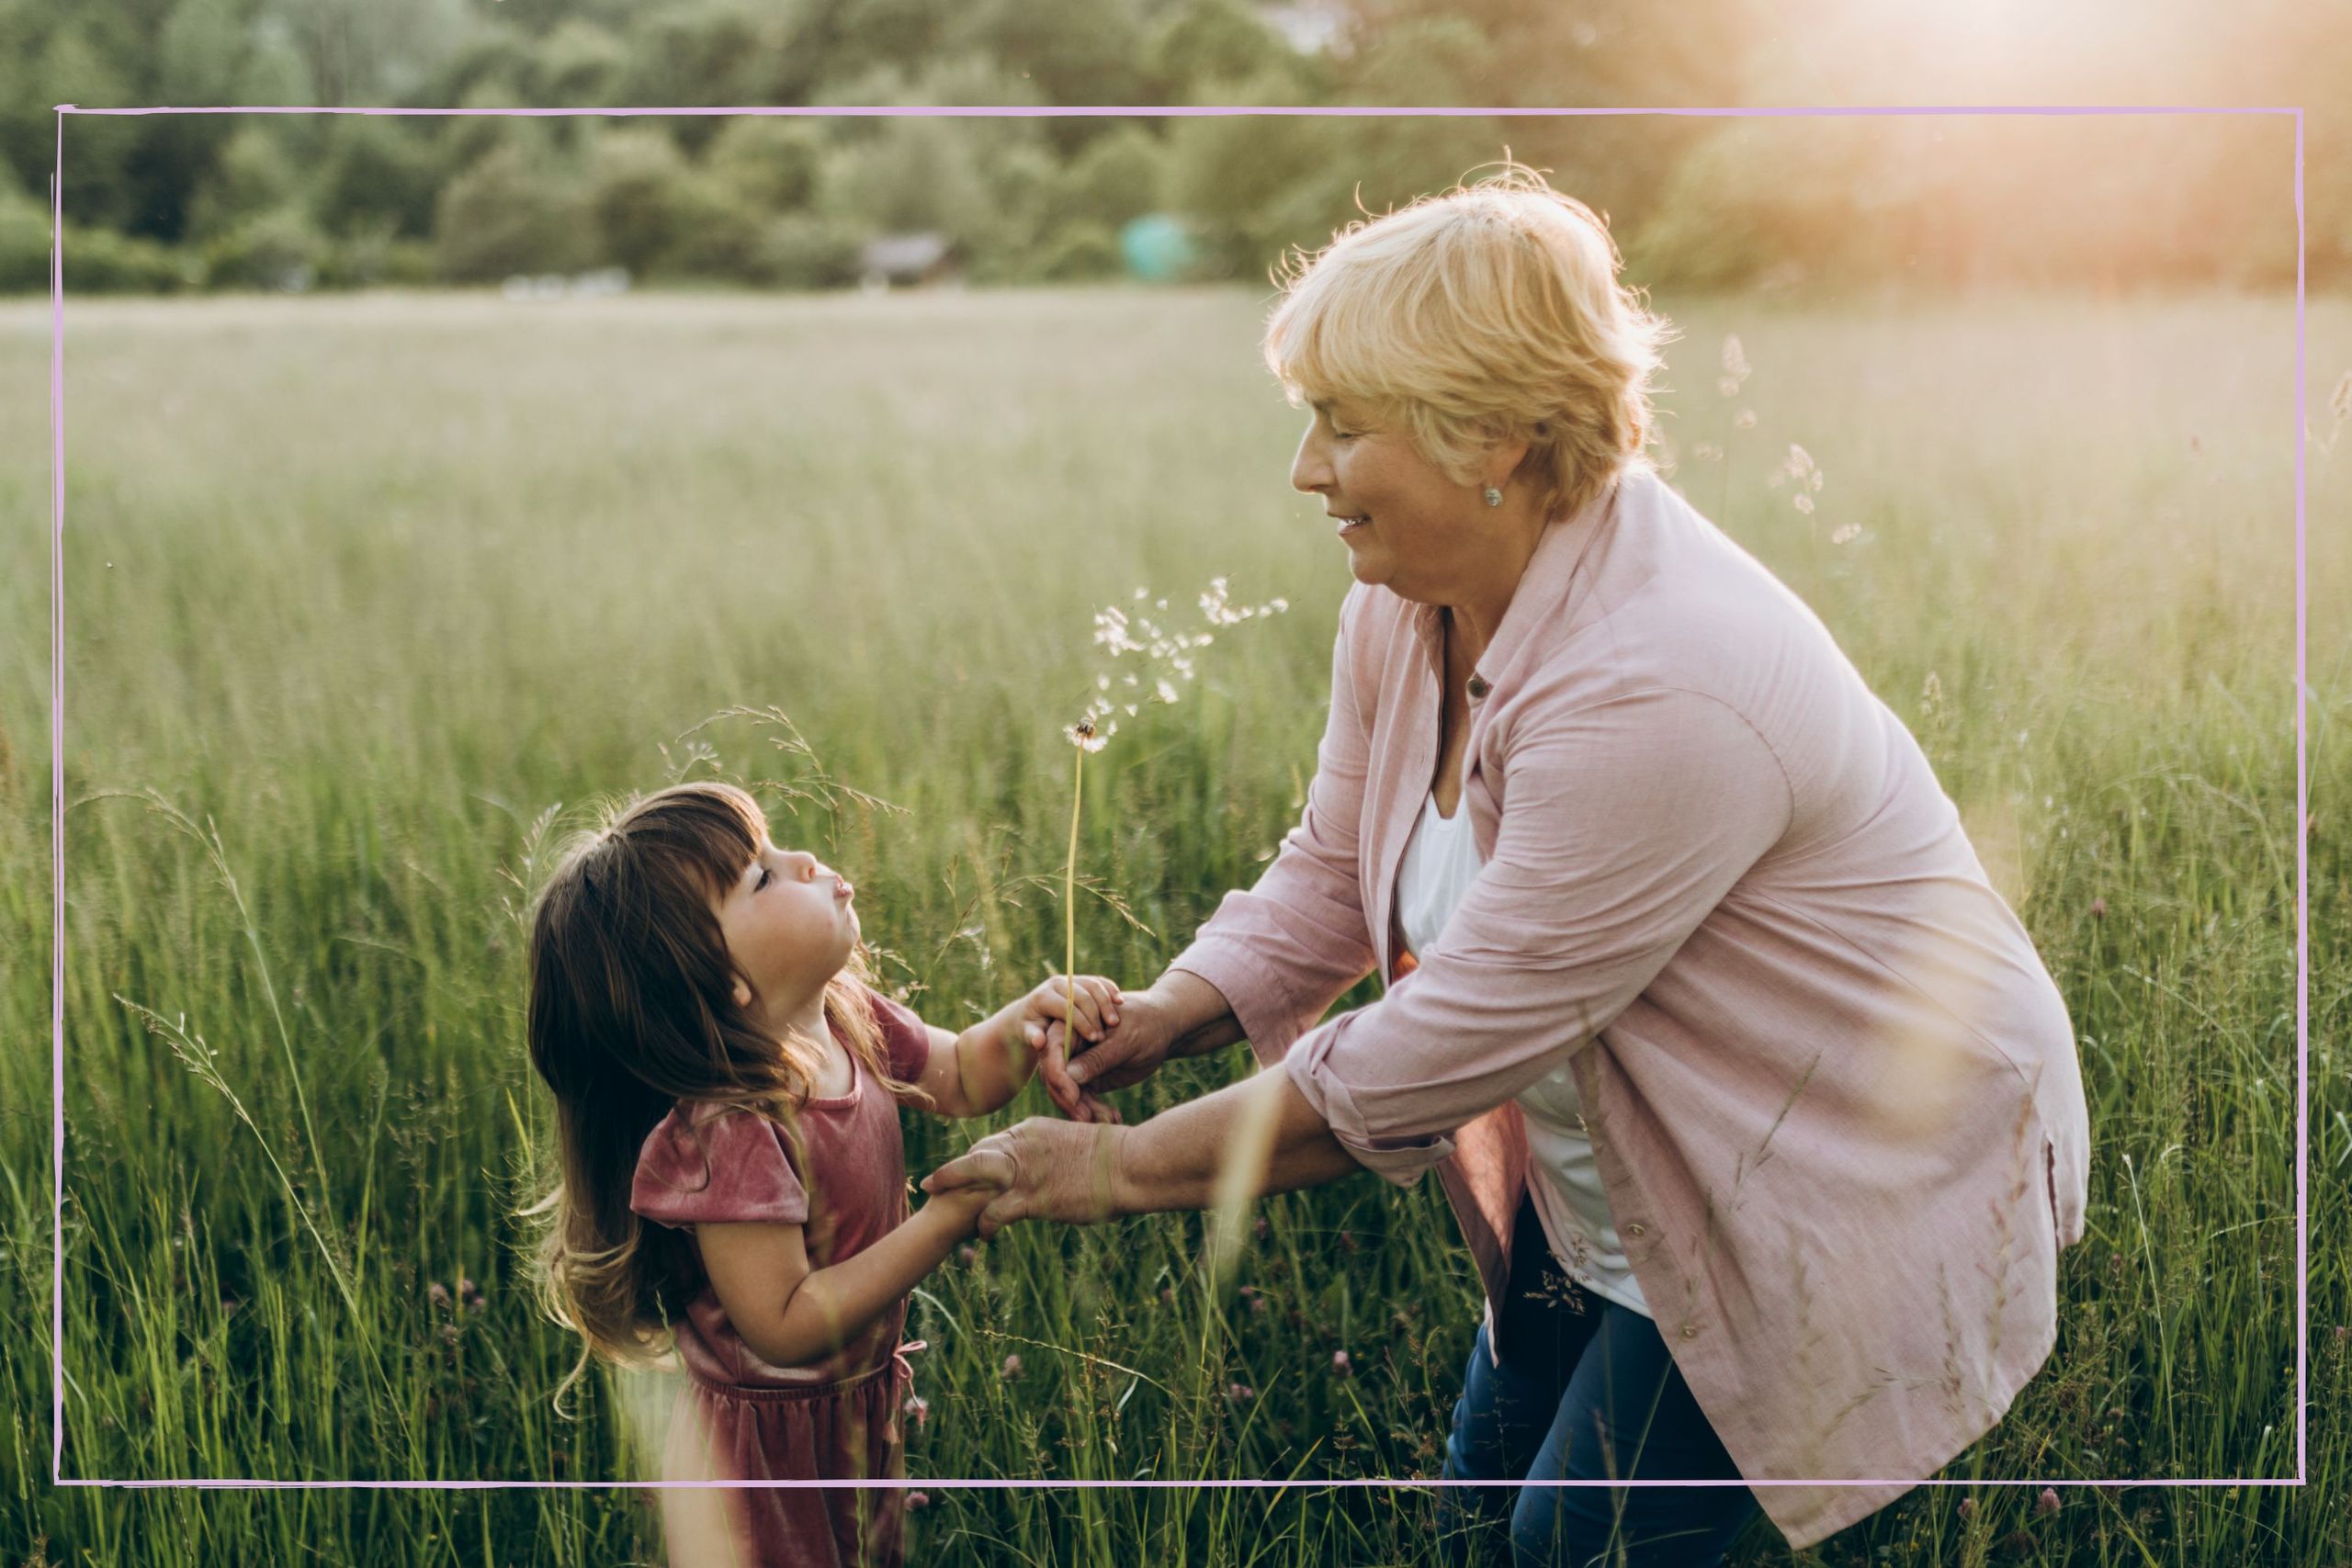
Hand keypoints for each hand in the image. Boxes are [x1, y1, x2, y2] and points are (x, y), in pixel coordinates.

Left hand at [920, 1117, 1126, 1238]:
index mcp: (1033, 1129)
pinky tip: (982, 1235)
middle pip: (977, 1155)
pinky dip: (983, 1224)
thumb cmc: (1115, 1156)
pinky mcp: (1032, 1196)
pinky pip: (994, 1211)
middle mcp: (1022, 1144)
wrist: (1129, 1164)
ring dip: (951, 1186)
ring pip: (973, 1173)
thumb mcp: (1078, 1142)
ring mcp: (1025, 1169)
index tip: (967, 1174)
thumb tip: (1057, 1161)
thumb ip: (1057, 1149)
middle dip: (954, 1171)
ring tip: (935, 1197)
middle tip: (934, 1183)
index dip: (976, 1159)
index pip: (994, 1143)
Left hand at [1013, 974, 1121, 1058]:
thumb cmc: (1030, 1027)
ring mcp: (1070, 979)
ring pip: (1092, 985)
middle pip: (1081, 995)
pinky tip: (1120, 1002)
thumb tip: (1039, 1042)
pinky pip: (1098, 981)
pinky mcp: (1080, 980)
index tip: (1094, 1038)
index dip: (1081, 1022)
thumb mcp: (1028, 1033)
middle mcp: (1057, 983)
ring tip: (1115, 1022)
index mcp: (1043, 996)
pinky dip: (1110, 989)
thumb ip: (1033, 1037)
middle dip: (1095, 1015)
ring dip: (1106, 1002)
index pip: (1066, 1007)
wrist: (1030, 1012)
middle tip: (1105, 1034)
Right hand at [1042, 984, 1185, 1121]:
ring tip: (1108, 1119)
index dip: (1058, 1075)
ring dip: (1083, 1110)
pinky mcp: (1089, 1080)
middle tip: (1087, 1118)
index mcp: (1073, 1025)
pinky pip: (1083, 1100)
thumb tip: (1070, 1075)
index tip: (1073, 1097)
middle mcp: (1069, 1045)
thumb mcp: (1125, 1040)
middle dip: (1068, 1100)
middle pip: (1055, 1076)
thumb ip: (1098, 1057)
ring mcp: (1077, 1064)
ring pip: (1067, 1093)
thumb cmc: (1145, 1024)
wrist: (1163, 1029)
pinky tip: (1113, 1117)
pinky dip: (1095, 1112)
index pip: (1053, 1050)